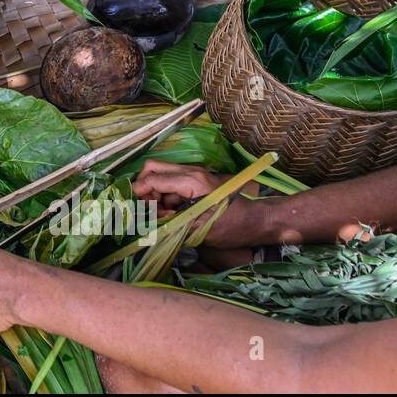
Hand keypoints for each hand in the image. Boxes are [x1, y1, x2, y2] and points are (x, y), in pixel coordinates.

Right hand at [132, 160, 258, 248]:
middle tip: (149, 210)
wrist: (259, 221)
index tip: (137, 212)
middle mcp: (190, 172)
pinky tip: (174, 214)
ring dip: (156, 194)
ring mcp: (194, 175)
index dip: (139, 195)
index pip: (152, 179)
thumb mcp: (199, 229)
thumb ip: (170, 223)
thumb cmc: (233, 226)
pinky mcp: (197, 182)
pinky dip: (166, 197)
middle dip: (144, 188)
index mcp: (190, 181)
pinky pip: (172, 183)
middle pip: (153, 168)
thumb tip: (148, 221)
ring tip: (164, 216)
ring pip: (161, 175)